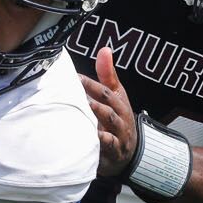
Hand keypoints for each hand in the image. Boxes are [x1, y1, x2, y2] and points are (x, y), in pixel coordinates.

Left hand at [81, 46, 136, 178]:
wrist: (129, 152)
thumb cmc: (118, 119)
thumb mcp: (116, 96)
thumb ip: (108, 74)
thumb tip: (105, 48)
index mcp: (119, 104)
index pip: (106, 92)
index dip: (91, 84)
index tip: (73, 78)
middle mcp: (121, 120)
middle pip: (108, 109)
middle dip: (92, 102)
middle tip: (74, 96)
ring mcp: (118, 137)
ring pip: (108, 129)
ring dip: (95, 120)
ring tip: (81, 115)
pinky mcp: (113, 154)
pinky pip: (107, 148)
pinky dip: (98, 144)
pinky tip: (86, 140)